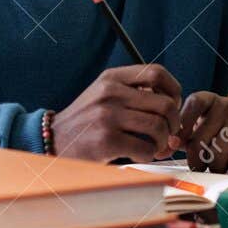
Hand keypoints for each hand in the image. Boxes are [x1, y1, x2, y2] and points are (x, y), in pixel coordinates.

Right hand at [52, 64, 182, 161]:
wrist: (54, 139)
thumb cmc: (85, 120)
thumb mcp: (103, 93)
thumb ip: (132, 91)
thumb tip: (172, 102)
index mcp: (112, 77)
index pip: (157, 72)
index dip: (173, 90)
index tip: (173, 105)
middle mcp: (110, 93)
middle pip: (164, 104)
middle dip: (173, 123)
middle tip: (168, 133)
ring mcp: (107, 116)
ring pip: (158, 127)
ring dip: (163, 142)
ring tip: (155, 146)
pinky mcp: (106, 140)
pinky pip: (145, 148)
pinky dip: (149, 155)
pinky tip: (139, 155)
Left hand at [177, 92, 227, 173]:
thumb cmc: (225, 136)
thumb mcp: (203, 131)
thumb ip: (182, 138)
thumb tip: (161, 150)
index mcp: (210, 99)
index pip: (194, 104)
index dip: (182, 125)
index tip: (175, 144)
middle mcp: (227, 105)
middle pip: (200, 139)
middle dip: (196, 160)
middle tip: (199, 167)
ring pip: (217, 155)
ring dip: (215, 168)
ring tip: (219, 165)